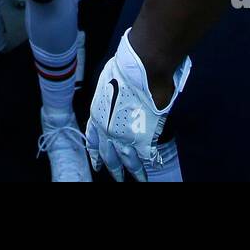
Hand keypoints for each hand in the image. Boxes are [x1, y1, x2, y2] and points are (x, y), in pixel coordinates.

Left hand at [85, 29, 189, 180]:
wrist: (141, 69)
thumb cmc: (125, 69)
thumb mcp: (107, 85)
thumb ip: (111, 100)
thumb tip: (117, 102)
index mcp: (97, 115)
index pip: (93, 140)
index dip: (95, 153)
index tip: (96, 164)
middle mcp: (107, 130)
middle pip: (109, 156)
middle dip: (114, 169)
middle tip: (117, 179)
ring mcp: (125, 137)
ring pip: (129, 162)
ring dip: (135, 173)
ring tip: (140, 181)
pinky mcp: (143, 138)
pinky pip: (147, 156)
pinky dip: (152, 161)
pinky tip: (156, 164)